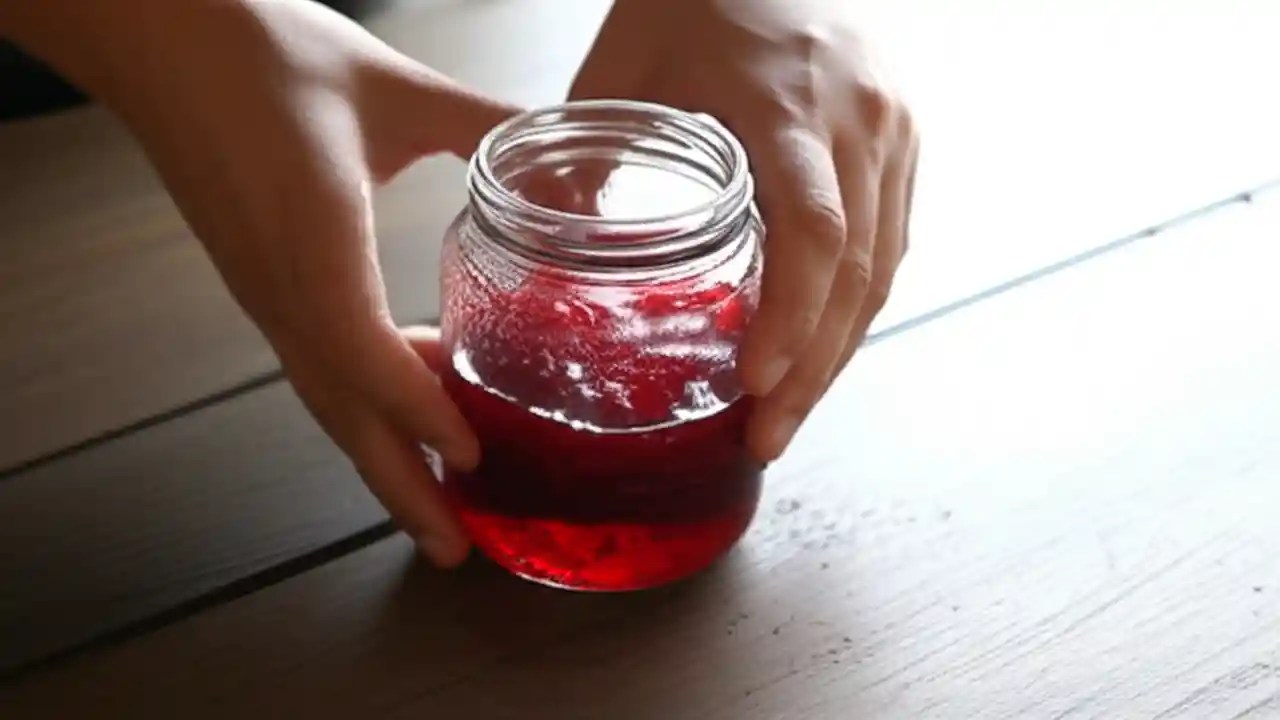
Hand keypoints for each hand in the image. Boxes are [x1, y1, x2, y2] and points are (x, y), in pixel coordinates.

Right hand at [61, 1, 515, 564]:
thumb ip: (485, 124)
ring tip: (442, 506)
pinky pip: (317, 361)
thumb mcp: (394, 85)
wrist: (156, 36)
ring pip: (327, 397)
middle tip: (456, 549)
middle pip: (341, 412)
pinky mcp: (261, 280)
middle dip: (401, 487)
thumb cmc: (261, 51)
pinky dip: (368, 400)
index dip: (420, 412)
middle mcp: (280, 285)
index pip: (362, 354)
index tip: (475, 456)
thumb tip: (565, 153)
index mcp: (310, 239)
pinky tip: (417, 392)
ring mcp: (263, 291)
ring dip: (384, 458)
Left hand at [572, 0, 918, 460]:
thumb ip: (584, 159)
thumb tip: (549, 248)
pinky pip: (892, 239)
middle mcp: (860, 122)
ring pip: (884, 266)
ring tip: (789, 411)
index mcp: (788, 107)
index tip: (754, 385)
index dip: (792, 322)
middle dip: (815, 368)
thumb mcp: (619, 71)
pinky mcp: (904, 139)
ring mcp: (895, 129)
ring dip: (839, 348)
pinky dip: (855, 303)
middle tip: (767, 437)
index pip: (814, 236)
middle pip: (859, 272)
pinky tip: (819, 346)